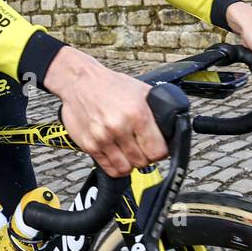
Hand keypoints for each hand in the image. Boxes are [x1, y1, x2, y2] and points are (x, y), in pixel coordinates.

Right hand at [44, 47, 168, 177]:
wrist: (80, 81)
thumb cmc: (111, 85)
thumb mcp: (141, 91)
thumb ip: (157, 110)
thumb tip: (172, 126)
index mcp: (136, 114)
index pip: (157, 151)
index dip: (161, 152)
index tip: (159, 148)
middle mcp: (119, 128)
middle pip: (142, 162)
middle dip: (146, 157)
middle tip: (143, 148)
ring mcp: (102, 138)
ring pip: (126, 169)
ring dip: (131, 163)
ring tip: (130, 152)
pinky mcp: (89, 145)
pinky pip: (109, 169)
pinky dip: (117, 166)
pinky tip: (118, 155)